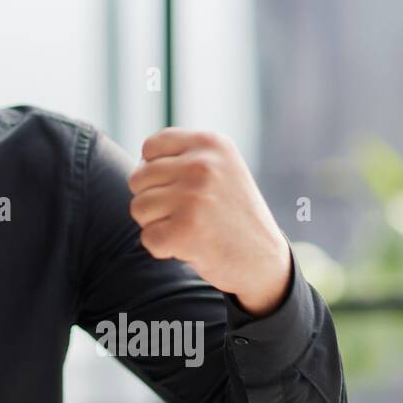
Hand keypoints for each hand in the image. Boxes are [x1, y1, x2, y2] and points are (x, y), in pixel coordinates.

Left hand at [127, 128, 291, 317]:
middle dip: (155, 201)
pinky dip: (163, 248)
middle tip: (188, 213)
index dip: (154, 172)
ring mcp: (194, 197)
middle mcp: (203, 165)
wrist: (265, 259)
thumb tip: (138, 165)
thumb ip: (181, 157)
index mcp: (210, 143)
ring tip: (189, 227)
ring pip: (138, 207)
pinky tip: (190, 246)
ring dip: (156, 224)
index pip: (150, 148)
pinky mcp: (186, 230)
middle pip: (138, 179)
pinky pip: (147, 238)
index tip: (180, 188)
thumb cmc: (230, 212)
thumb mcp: (219, 168)